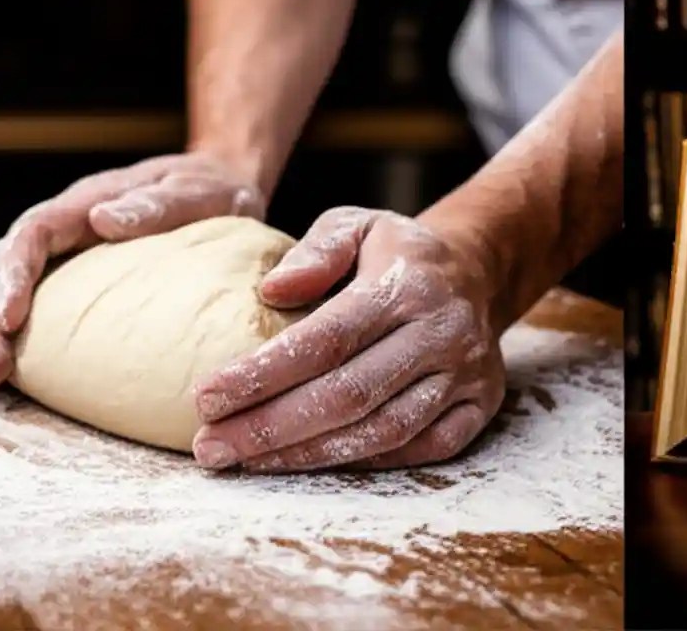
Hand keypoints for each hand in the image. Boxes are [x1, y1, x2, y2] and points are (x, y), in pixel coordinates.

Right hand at [0, 152, 265, 386]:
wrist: (229, 192)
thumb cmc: (213, 192)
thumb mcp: (196, 193)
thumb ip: (157, 205)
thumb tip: (103, 220)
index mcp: (87, 203)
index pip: (34, 233)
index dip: (13, 274)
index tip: (10, 319)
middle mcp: (70, 229)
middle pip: (9, 267)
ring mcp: (74, 256)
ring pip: (16, 288)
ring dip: (1, 333)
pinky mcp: (85, 281)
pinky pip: (47, 306)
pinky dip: (29, 337)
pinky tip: (19, 375)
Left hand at [190, 206, 504, 472]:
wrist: (477, 272)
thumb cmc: (397, 253)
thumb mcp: (357, 224)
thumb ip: (316, 250)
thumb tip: (271, 292)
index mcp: (407, 287)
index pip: (328, 340)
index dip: (264, 374)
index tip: (205, 398)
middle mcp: (443, 334)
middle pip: (350, 395)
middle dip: (272, 427)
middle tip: (211, 447)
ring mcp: (467, 375)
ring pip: (385, 431)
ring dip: (310, 455)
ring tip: (247, 462)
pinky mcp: (480, 405)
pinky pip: (422, 448)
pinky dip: (367, 462)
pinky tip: (314, 462)